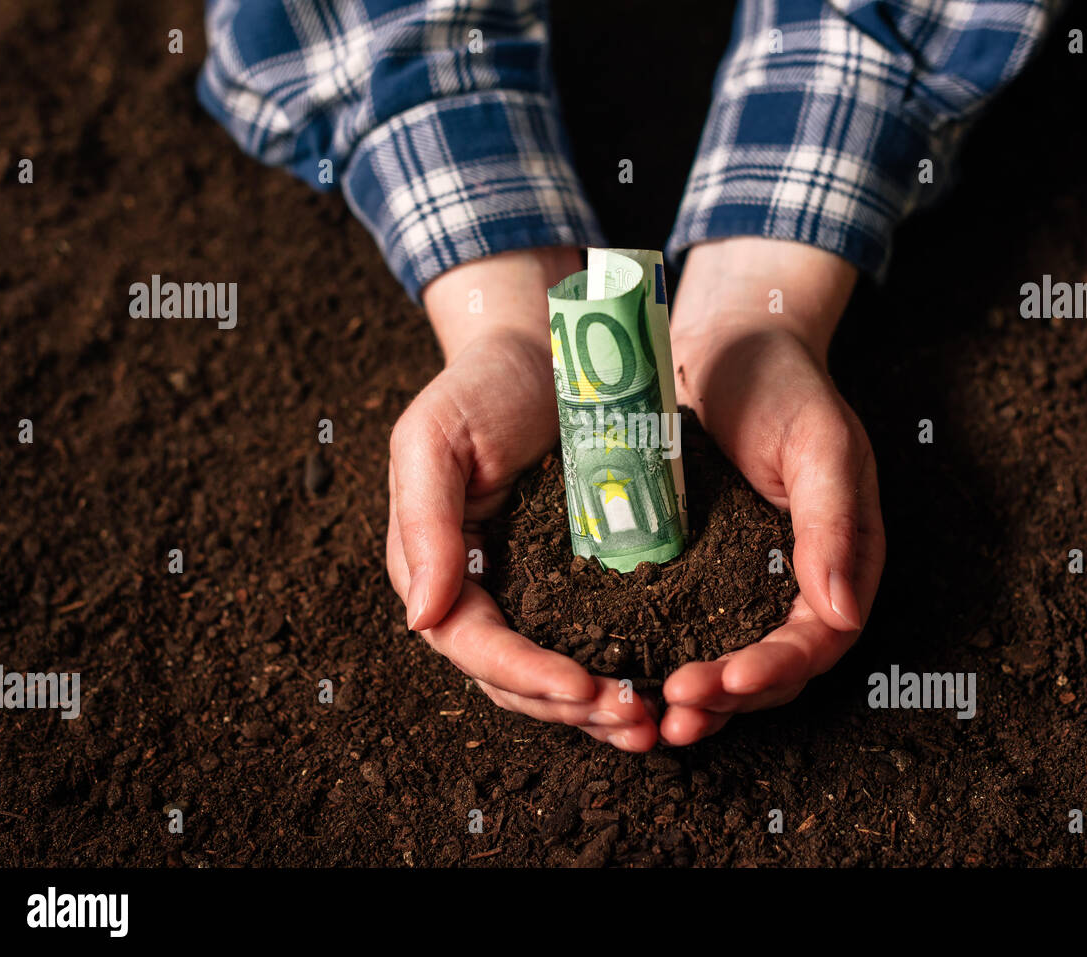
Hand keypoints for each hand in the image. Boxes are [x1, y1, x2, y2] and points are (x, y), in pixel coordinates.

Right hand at [386, 248, 657, 750]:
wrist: (546, 346)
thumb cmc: (479, 386)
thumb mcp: (434, 439)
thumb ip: (424, 524)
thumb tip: (422, 619)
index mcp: (437, 568)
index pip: (475, 646)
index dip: (526, 676)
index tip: (584, 689)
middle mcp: (482, 591)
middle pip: (518, 679)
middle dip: (573, 707)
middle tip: (635, 720)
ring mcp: (533, 590)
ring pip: (560, 674)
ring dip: (602, 709)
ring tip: (654, 725)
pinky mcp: (582, 579)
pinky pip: (600, 639)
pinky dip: (626, 669)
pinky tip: (664, 689)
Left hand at [659, 238, 884, 744]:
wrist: (723, 343)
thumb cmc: (781, 383)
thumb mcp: (820, 442)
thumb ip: (836, 524)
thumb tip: (844, 615)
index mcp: (840, 559)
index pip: (818, 640)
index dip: (774, 669)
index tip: (723, 680)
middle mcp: (798, 582)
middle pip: (775, 669)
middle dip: (729, 699)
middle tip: (674, 711)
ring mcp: (747, 582)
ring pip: (732, 664)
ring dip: (700, 700)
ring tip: (652, 720)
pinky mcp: (701, 574)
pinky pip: (689, 632)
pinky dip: (666, 661)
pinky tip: (630, 679)